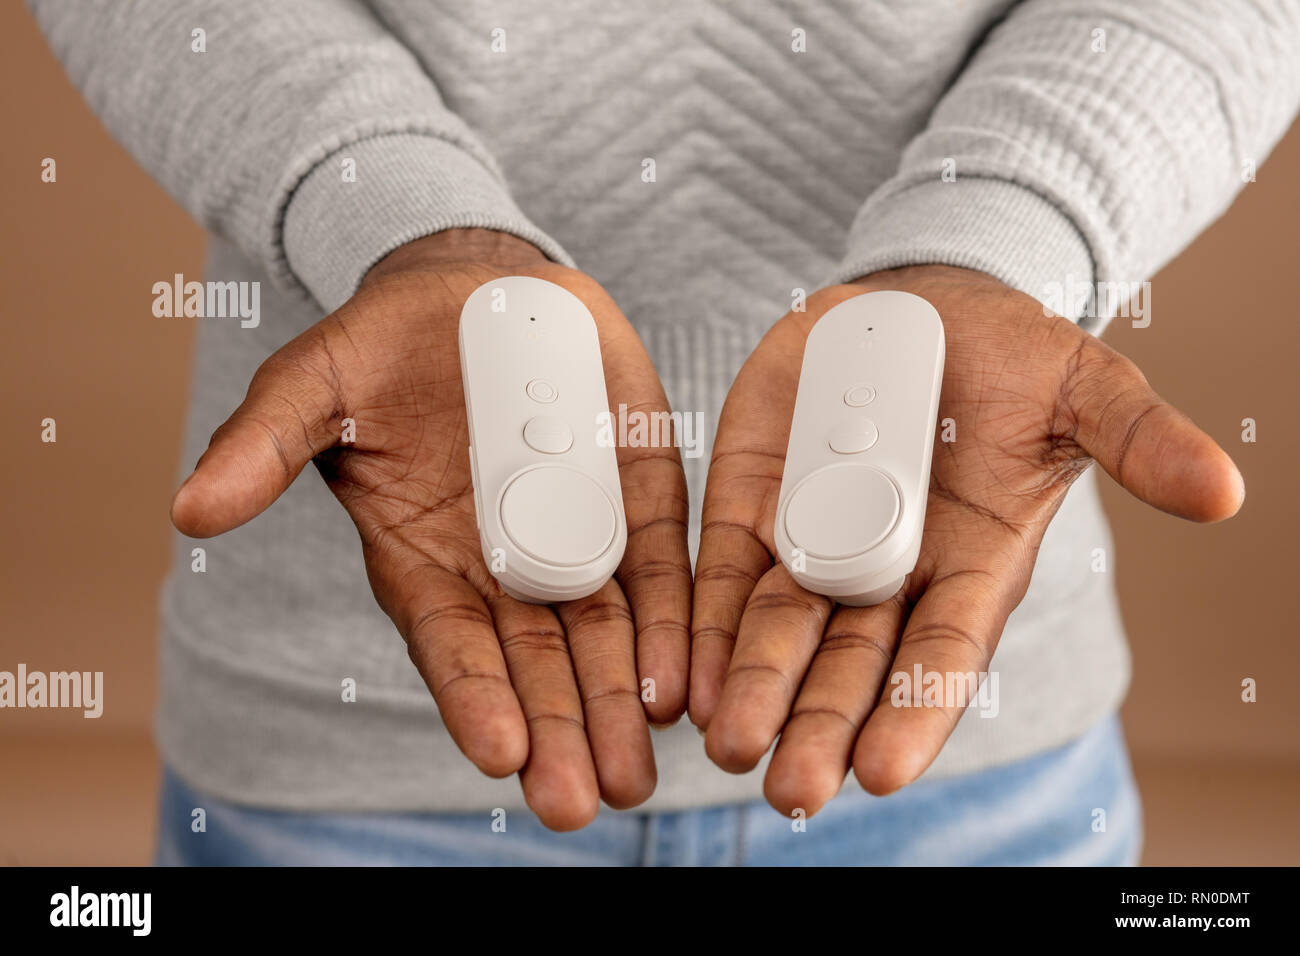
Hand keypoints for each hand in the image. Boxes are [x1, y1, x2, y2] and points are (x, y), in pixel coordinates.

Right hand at [170, 229, 690, 828]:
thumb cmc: (384, 345)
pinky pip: (657, 569)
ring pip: (602, 636)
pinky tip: (682, 683)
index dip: (474, 696)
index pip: (450, 643)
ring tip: (635, 777)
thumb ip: (264, 446)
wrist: (474, 292)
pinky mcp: (633, 498)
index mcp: (424, 558)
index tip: (500, 752)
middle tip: (579, 801)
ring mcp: (575, 535)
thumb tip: (188, 511)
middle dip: (557, 731)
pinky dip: (669, 625)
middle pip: (533, 663)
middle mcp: (503, 567)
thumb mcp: (313, 383)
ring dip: (618, 704)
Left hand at [690, 264, 1242, 815]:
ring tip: (723, 742)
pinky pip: (720, 575)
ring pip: (775, 631)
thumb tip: (1223, 493)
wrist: (922, 307)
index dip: (915, 711)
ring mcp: (812, 540)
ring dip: (750, 689)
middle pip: (848, 665)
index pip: (942, 655)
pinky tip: (678, 676)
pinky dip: (699, 626)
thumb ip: (1136, 441)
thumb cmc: (1013, 358)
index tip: (884, 770)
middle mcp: (886, 573)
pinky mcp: (752, 503)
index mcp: (968, 566)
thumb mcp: (1082, 387)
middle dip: (818, 725)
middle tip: (789, 787)